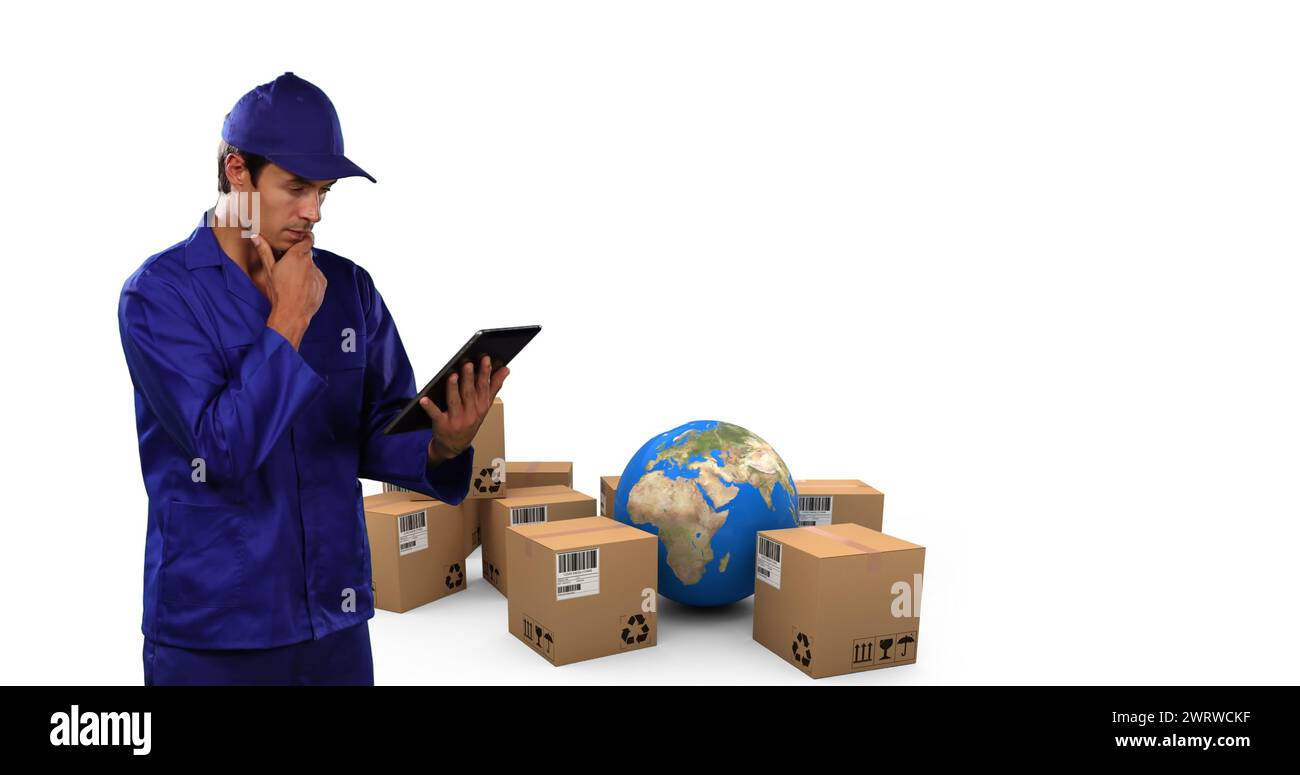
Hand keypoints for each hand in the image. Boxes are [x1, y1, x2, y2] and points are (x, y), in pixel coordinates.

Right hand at [253, 231, 325, 348]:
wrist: (292, 313)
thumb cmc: (278, 292)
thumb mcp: (269, 270)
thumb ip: (264, 251)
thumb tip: (255, 236)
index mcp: (296, 255)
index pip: (307, 239)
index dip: (304, 240)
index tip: (300, 242)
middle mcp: (310, 262)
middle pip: (307, 254)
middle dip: (300, 258)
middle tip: (290, 268)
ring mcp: (318, 273)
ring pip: (312, 266)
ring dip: (305, 270)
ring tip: (294, 282)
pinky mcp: (323, 283)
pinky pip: (317, 277)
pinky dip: (311, 280)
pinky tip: (301, 289)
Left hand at [420, 354, 509, 465]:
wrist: (455, 445)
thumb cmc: (469, 420)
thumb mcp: (484, 405)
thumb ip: (494, 386)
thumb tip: (506, 369)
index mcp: (481, 406)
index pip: (484, 386)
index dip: (485, 372)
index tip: (485, 358)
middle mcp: (471, 413)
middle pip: (470, 393)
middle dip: (469, 378)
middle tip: (468, 363)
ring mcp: (457, 420)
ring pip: (455, 401)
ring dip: (453, 388)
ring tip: (452, 375)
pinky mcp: (442, 425)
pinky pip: (436, 415)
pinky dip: (429, 407)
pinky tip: (424, 399)